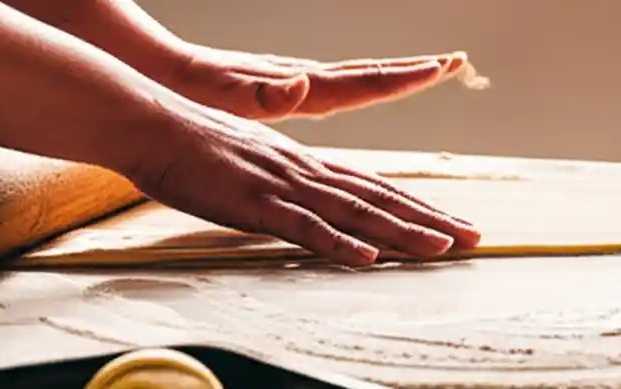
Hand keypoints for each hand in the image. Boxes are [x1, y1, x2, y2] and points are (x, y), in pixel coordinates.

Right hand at [131, 101, 479, 265]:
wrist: (155, 125)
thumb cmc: (198, 150)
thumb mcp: (256, 169)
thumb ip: (289, 187)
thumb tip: (314, 207)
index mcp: (308, 165)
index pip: (376, 189)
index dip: (419, 208)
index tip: (454, 226)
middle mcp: (308, 172)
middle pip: (381, 199)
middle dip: (431, 221)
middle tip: (475, 239)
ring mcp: (285, 187)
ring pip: (355, 212)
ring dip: (401, 233)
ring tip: (442, 249)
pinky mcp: (256, 204)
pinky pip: (303, 227)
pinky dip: (338, 243)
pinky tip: (367, 257)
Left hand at [163, 46, 471, 120]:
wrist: (162, 74)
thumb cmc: (191, 91)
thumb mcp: (226, 96)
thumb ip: (265, 92)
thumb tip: (302, 81)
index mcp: (302, 89)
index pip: (365, 83)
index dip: (404, 80)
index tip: (441, 67)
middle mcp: (307, 82)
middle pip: (372, 75)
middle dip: (416, 71)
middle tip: (457, 61)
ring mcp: (298, 84)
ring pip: (359, 78)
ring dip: (396, 76)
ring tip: (431, 69)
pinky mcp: (284, 89)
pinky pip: (337, 88)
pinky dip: (366, 86)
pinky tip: (370, 89)